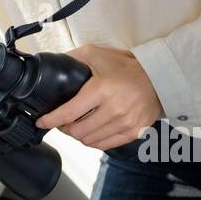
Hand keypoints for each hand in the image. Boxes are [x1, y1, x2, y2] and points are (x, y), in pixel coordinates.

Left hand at [35, 44, 161, 150]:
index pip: (69, 112)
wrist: (160, 78)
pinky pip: (105, 145)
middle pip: (77, 131)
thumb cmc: (127, 66)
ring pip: (89, 141)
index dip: (51, 120)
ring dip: (78, 135)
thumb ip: (74, 57)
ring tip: (76, 126)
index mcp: (102, 90)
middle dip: (64, 128)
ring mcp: (125, 123)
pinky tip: (91, 132)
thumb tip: (53, 63)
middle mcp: (114, 109)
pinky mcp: (133, 132)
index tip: (41, 122)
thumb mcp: (98, 54)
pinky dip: (93, 141)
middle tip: (62, 122)